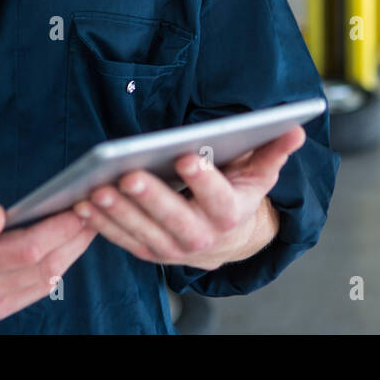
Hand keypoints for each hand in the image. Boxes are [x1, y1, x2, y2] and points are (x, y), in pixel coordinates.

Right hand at [0, 189, 96, 320]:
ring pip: (47, 279)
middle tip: (96, 205)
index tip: (80, 202)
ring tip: (90, 218)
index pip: (27, 250)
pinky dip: (59, 263)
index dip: (59, 228)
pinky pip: (38, 288)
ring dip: (72, 250)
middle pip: (44, 266)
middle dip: (74, 236)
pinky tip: (69, 240)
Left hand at [73, 126, 304, 270]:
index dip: (204, 179)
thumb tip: (296, 127)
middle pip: (174, 219)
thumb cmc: (239, 194)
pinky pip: (122, 239)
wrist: (229, 240)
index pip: (218, 197)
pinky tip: (82, 203)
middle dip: (150, 197)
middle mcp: (202, 238)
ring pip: (142, 232)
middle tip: (128, 173)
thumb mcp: (260, 173)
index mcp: (230, 214)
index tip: (186, 156)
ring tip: (97, 187)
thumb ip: (274, 150)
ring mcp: (172, 249)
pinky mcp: (149, 252)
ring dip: (118, 211)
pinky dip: (101, 224)